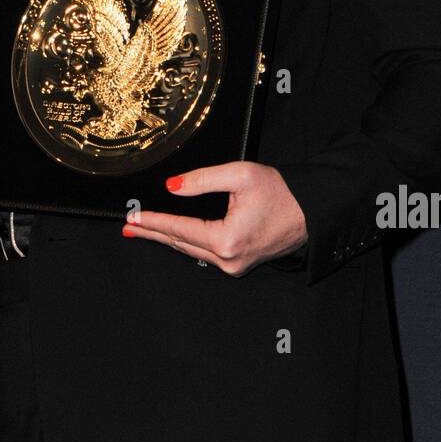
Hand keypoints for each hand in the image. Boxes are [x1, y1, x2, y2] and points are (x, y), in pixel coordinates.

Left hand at [122, 161, 307, 275]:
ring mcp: (235, 266)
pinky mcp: (240, 265)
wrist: (311, 213)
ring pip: (192, 251)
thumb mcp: (241, 175)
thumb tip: (172, 187)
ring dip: (168, 239)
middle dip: (153, 234)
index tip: (132, 219)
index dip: (154, 222)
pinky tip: (174, 237)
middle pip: (181, 244)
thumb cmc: (282, 193)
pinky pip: (205, 254)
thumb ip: (203, 179)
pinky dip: (188, 243)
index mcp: (227, 240)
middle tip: (129, 228)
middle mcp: (229, 260)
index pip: (180, 229)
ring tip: (144, 231)